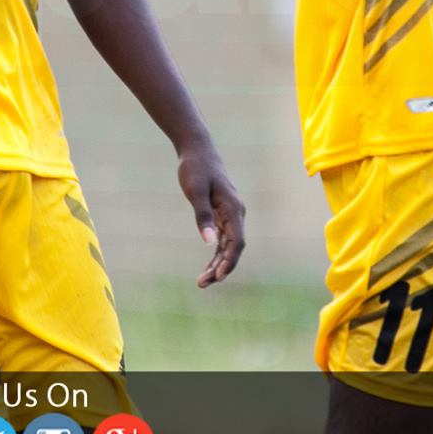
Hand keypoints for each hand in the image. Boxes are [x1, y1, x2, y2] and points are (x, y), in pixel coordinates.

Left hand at [176, 145, 245, 287]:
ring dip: (218, 263)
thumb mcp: (195, 191)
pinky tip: (208, 266)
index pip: (237, 242)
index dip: (229, 261)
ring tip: (202, 281)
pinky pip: (223, 238)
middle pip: (233, 248)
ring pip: (228, 245)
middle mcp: (236, 213)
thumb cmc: (196, 168)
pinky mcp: (222, 213)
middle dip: (221, 268)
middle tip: (202, 283)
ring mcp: (230, 213)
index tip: (218, 277)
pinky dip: (216, 253)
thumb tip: (209, 242)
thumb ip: (202, 216)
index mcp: (233, 208)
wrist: (197, 149)